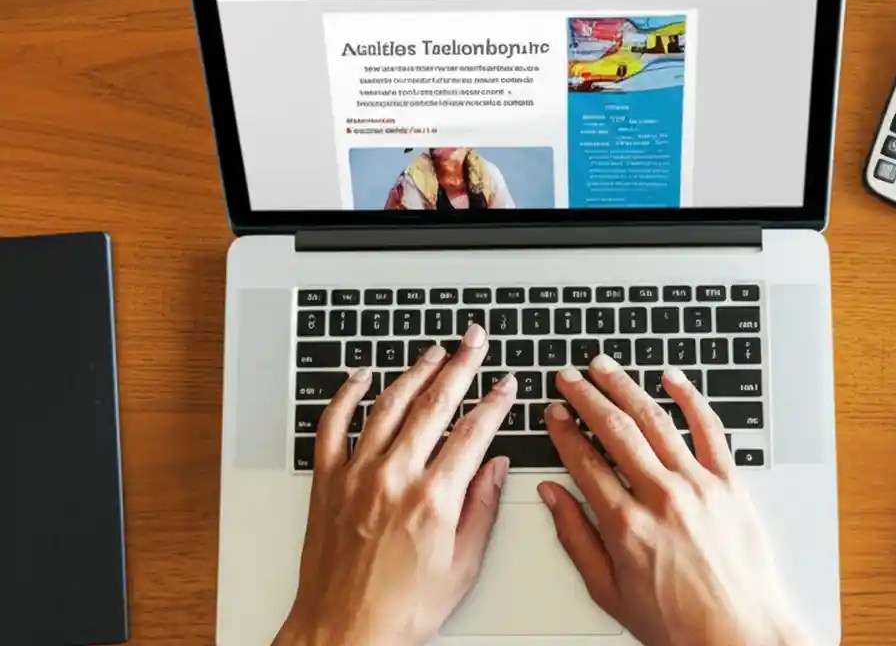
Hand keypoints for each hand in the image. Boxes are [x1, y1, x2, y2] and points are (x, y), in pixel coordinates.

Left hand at [275, 325, 513, 645]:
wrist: (343, 633)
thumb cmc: (400, 610)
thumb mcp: (462, 566)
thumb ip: (481, 510)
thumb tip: (494, 468)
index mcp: (434, 499)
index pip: (473, 432)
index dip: (494, 402)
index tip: (506, 384)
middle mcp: (393, 478)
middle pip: (434, 404)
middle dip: (460, 365)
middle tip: (474, 341)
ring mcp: (356, 475)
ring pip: (388, 405)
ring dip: (414, 372)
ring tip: (433, 352)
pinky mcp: (327, 482)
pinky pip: (332, 425)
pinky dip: (346, 395)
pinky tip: (361, 376)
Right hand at [538, 356, 809, 645]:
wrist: (739, 637)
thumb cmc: (678, 623)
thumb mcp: (609, 591)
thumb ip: (575, 538)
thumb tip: (551, 496)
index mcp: (625, 525)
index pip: (584, 461)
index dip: (563, 431)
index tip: (553, 413)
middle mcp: (661, 497)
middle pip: (614, 429)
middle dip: (585, 397)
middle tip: (568, 378)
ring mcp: (699, 486)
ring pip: (655, 420)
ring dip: (625, 387)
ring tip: (604, 367)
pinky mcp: (730, 484)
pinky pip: (709, 428)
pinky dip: (690, 398)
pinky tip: (671, 378)